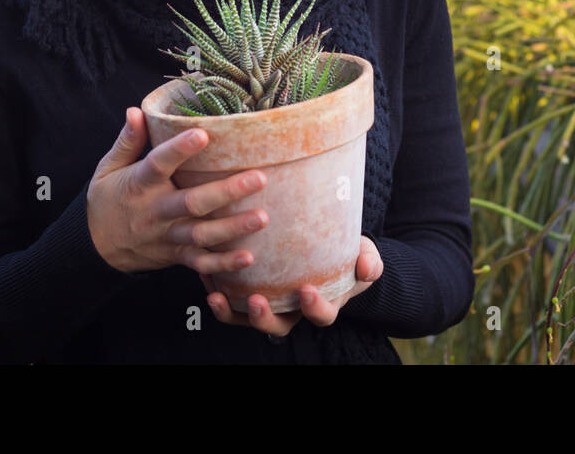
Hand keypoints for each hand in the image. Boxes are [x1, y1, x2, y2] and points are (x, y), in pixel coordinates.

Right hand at [86, 107, 269, 274]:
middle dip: (226, 192)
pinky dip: (224, 264)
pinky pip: (201, 263)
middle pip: (192, 203)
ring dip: (233, 228)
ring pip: (202, 234)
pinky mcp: (175, 256)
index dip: (179, 150)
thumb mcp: (108, 168)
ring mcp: (167, 237)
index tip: (203, 134)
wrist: (96, 248)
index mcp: (139, 184)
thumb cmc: (108, 199)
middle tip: (259, 178)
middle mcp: (155, 212)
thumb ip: (127, 141)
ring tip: (263, 217)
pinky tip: (249, 257)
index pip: (158, 164)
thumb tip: (136, 110)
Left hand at [201, 235, 382, 334]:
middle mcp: (293, 310)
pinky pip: (229, 299)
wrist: (330, 248)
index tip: (307, 291)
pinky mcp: (249, 290)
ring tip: (216, 294)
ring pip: (247, 318)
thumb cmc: (349, 254)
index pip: (321, 315)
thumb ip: (369, 262)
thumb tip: (367, 268)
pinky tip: (205, 273)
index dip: (315, 308)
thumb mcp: (365, 256)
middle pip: (277, 326)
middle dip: (264, 318)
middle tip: (256, 301)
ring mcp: (271, 303)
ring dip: (230, 311)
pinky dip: (216, 289)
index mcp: (323, 304)